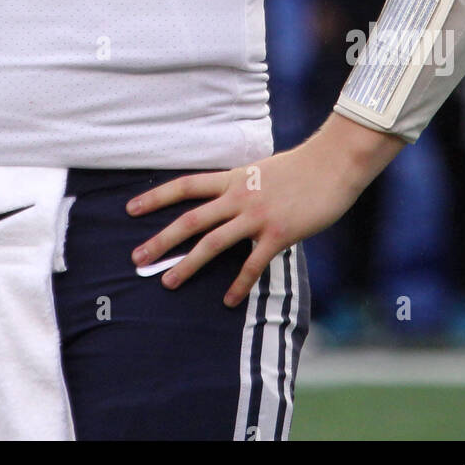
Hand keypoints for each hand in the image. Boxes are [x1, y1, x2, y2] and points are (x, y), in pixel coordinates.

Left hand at [127, 115, 403, 306]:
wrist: (333, 164)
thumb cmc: (302, 167)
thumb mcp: (262, 170)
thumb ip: (243, 185)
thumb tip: (229, 198)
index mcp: (232, 178)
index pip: (185, 186)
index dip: (156, 197)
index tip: (131, 209)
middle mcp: (238, 196)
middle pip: (191, 219)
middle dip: (161, 239)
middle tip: (137, 257)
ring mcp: (257, 215)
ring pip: (213, 242)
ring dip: (188, 264)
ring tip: (167, 281)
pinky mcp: (278, 233)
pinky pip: (252, 263)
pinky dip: (238, 284)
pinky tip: (228, 300)